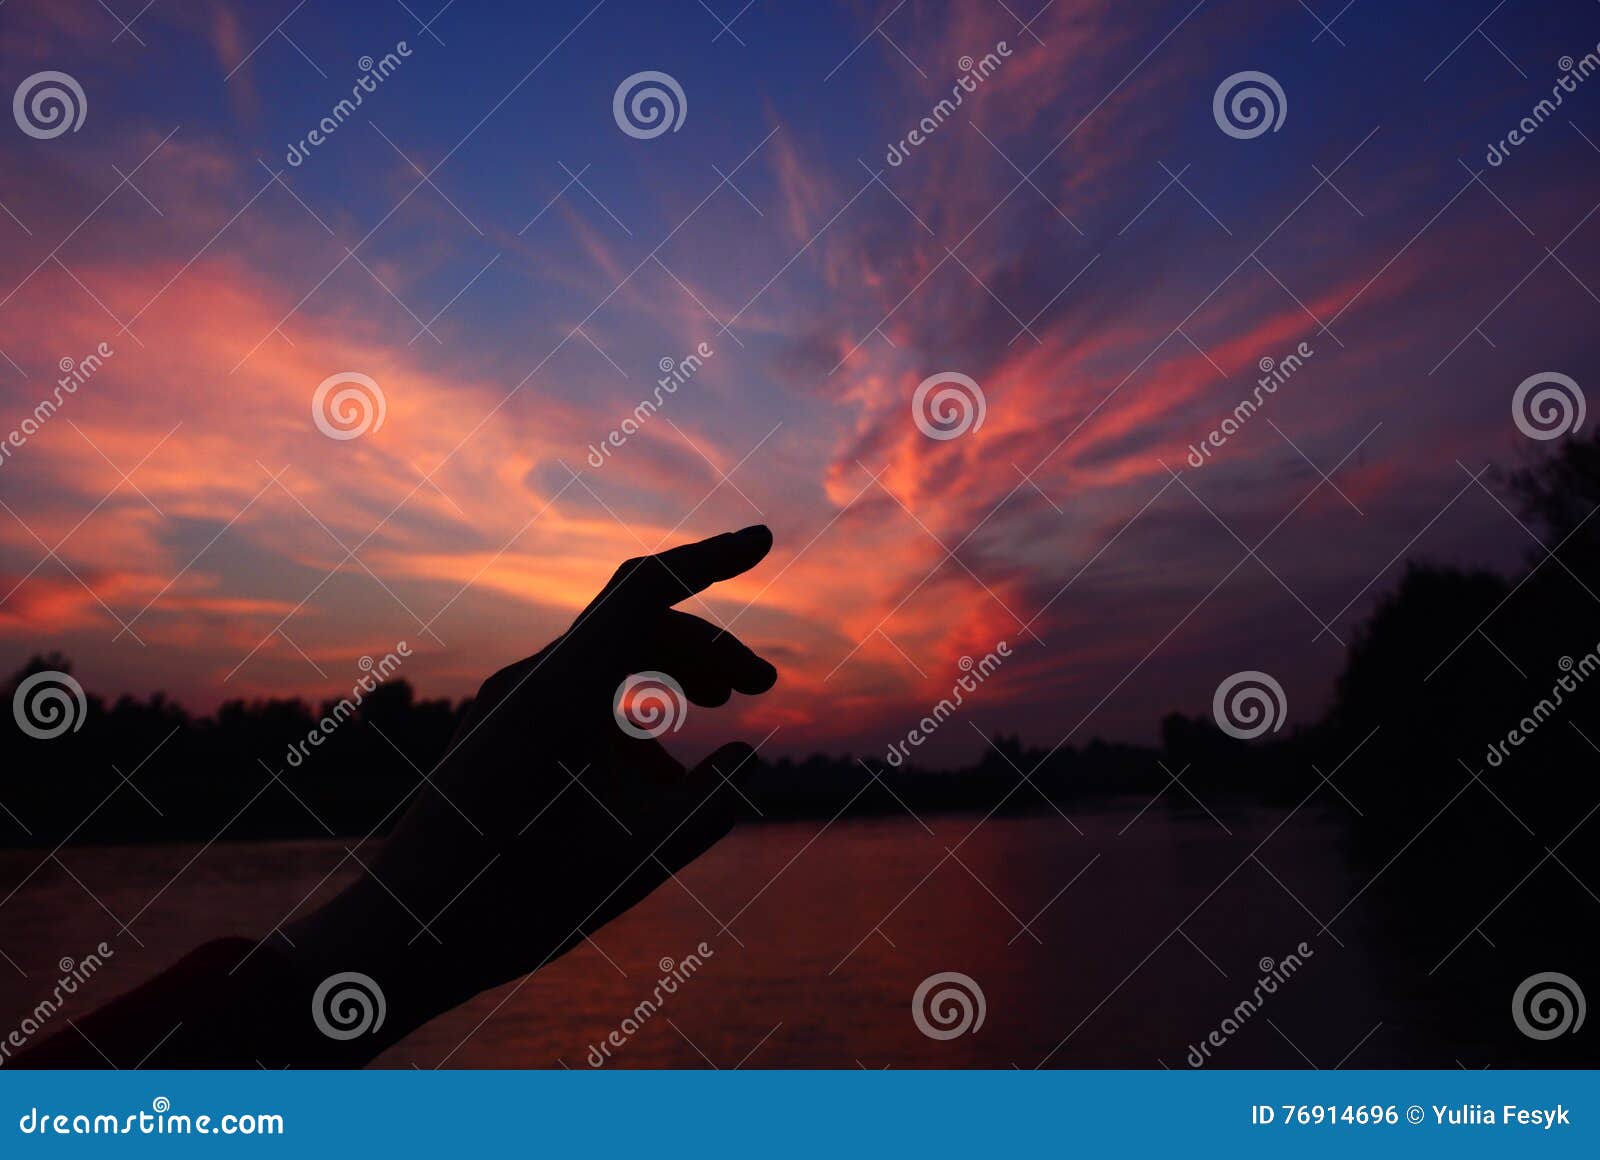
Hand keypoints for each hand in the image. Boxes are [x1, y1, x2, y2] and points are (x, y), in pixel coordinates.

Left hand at [283, 525, 777, 1050]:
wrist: (400, 937)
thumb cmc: (512, 904)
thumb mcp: (635, 862)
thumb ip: (709, 808)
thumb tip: (749, 761)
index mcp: (558, 694)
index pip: (647, 588)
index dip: (712, 558)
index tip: (764, 539)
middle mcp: (528, 683)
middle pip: (635, 625)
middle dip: (706, 646)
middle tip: (763, 685)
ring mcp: (507, 707)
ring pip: (605, 660)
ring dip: (667, 675)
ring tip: (719, 708)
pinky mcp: (498, 734)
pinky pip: (575, 701)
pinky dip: (627, 719)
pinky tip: (658, 779)